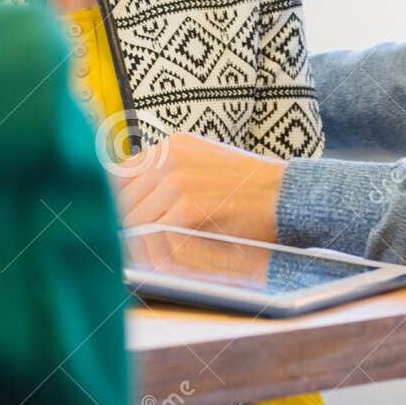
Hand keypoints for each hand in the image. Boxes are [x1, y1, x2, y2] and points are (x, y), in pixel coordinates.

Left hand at [115, 133, 285, 241]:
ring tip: (146, 256)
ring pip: (134, 219)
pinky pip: (154, 234)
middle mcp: (169, 157)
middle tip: (129, 246)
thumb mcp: (204, 166)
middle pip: (122, 198)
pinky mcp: (187, 207)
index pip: (121, 173)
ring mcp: (177, 180)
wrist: (287, 196)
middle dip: (125, 224)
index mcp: (172, 146)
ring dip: (138, 241)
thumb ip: (170, 176)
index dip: (119, 201)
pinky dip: (155, 250)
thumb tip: (133, 202)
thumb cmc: (249, 188)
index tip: (122, 222)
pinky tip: (163, 258)